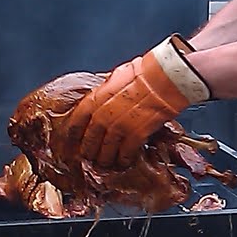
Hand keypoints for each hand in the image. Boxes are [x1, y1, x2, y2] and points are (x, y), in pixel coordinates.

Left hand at [61, 35, 211, 167]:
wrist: (164, 78)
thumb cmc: (143, 73)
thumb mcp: (116, 78)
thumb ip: (105, 92)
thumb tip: (102, 98)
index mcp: (96, 99)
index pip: (77, 122)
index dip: (74, 135)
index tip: (73, 141)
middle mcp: (103, 115)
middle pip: (90, 140)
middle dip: (89, 150)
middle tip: (90, 156)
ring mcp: (119, 127)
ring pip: (106, 150)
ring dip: (105, 159)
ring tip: (106, 163)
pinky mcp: (136, 135)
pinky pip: (125, 153)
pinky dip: (124, 159)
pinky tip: (124, 161)